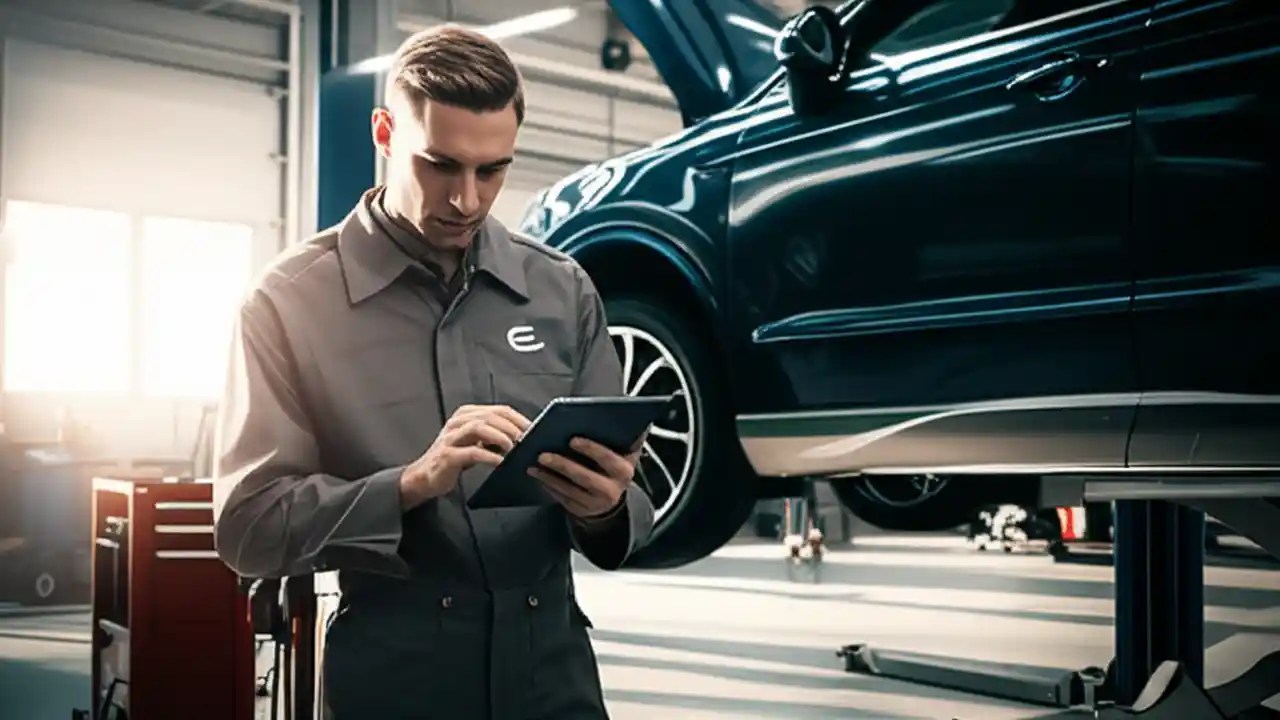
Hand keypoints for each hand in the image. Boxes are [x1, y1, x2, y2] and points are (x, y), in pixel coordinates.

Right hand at [399, 404, 530, 509]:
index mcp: (466, 415)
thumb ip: (493, 435)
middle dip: (512, 427)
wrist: (424, 477)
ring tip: (514, 448)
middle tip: (527, 440)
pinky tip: (500, 461)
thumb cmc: (454, 458)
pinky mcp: (446, 455)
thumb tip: (523, 436)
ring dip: (500, 436)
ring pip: (479, 427)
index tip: (534, 430)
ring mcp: (450, 438)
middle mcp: (457, 422)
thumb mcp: (475, 442)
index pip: (498, 410)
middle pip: (490, 416)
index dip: (518, 419)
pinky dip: (488, 455)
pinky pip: (471, 452)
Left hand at [529, 435, 643, 519]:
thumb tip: (605, 416)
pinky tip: (539, 476)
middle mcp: (612, 490)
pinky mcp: (582, 510)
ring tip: (534, 465)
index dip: (590, 449)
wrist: (612, 494)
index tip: (572, 440)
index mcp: (623, 470)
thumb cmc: (612, 465)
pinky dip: (549, 486)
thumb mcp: (620, 453)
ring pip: (570, 490)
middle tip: (543, 455)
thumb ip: (616, 438)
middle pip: (584, 477)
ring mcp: (596, 503)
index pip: (608, 458)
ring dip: (549, 477)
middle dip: (562, 465)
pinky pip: (563, 498)